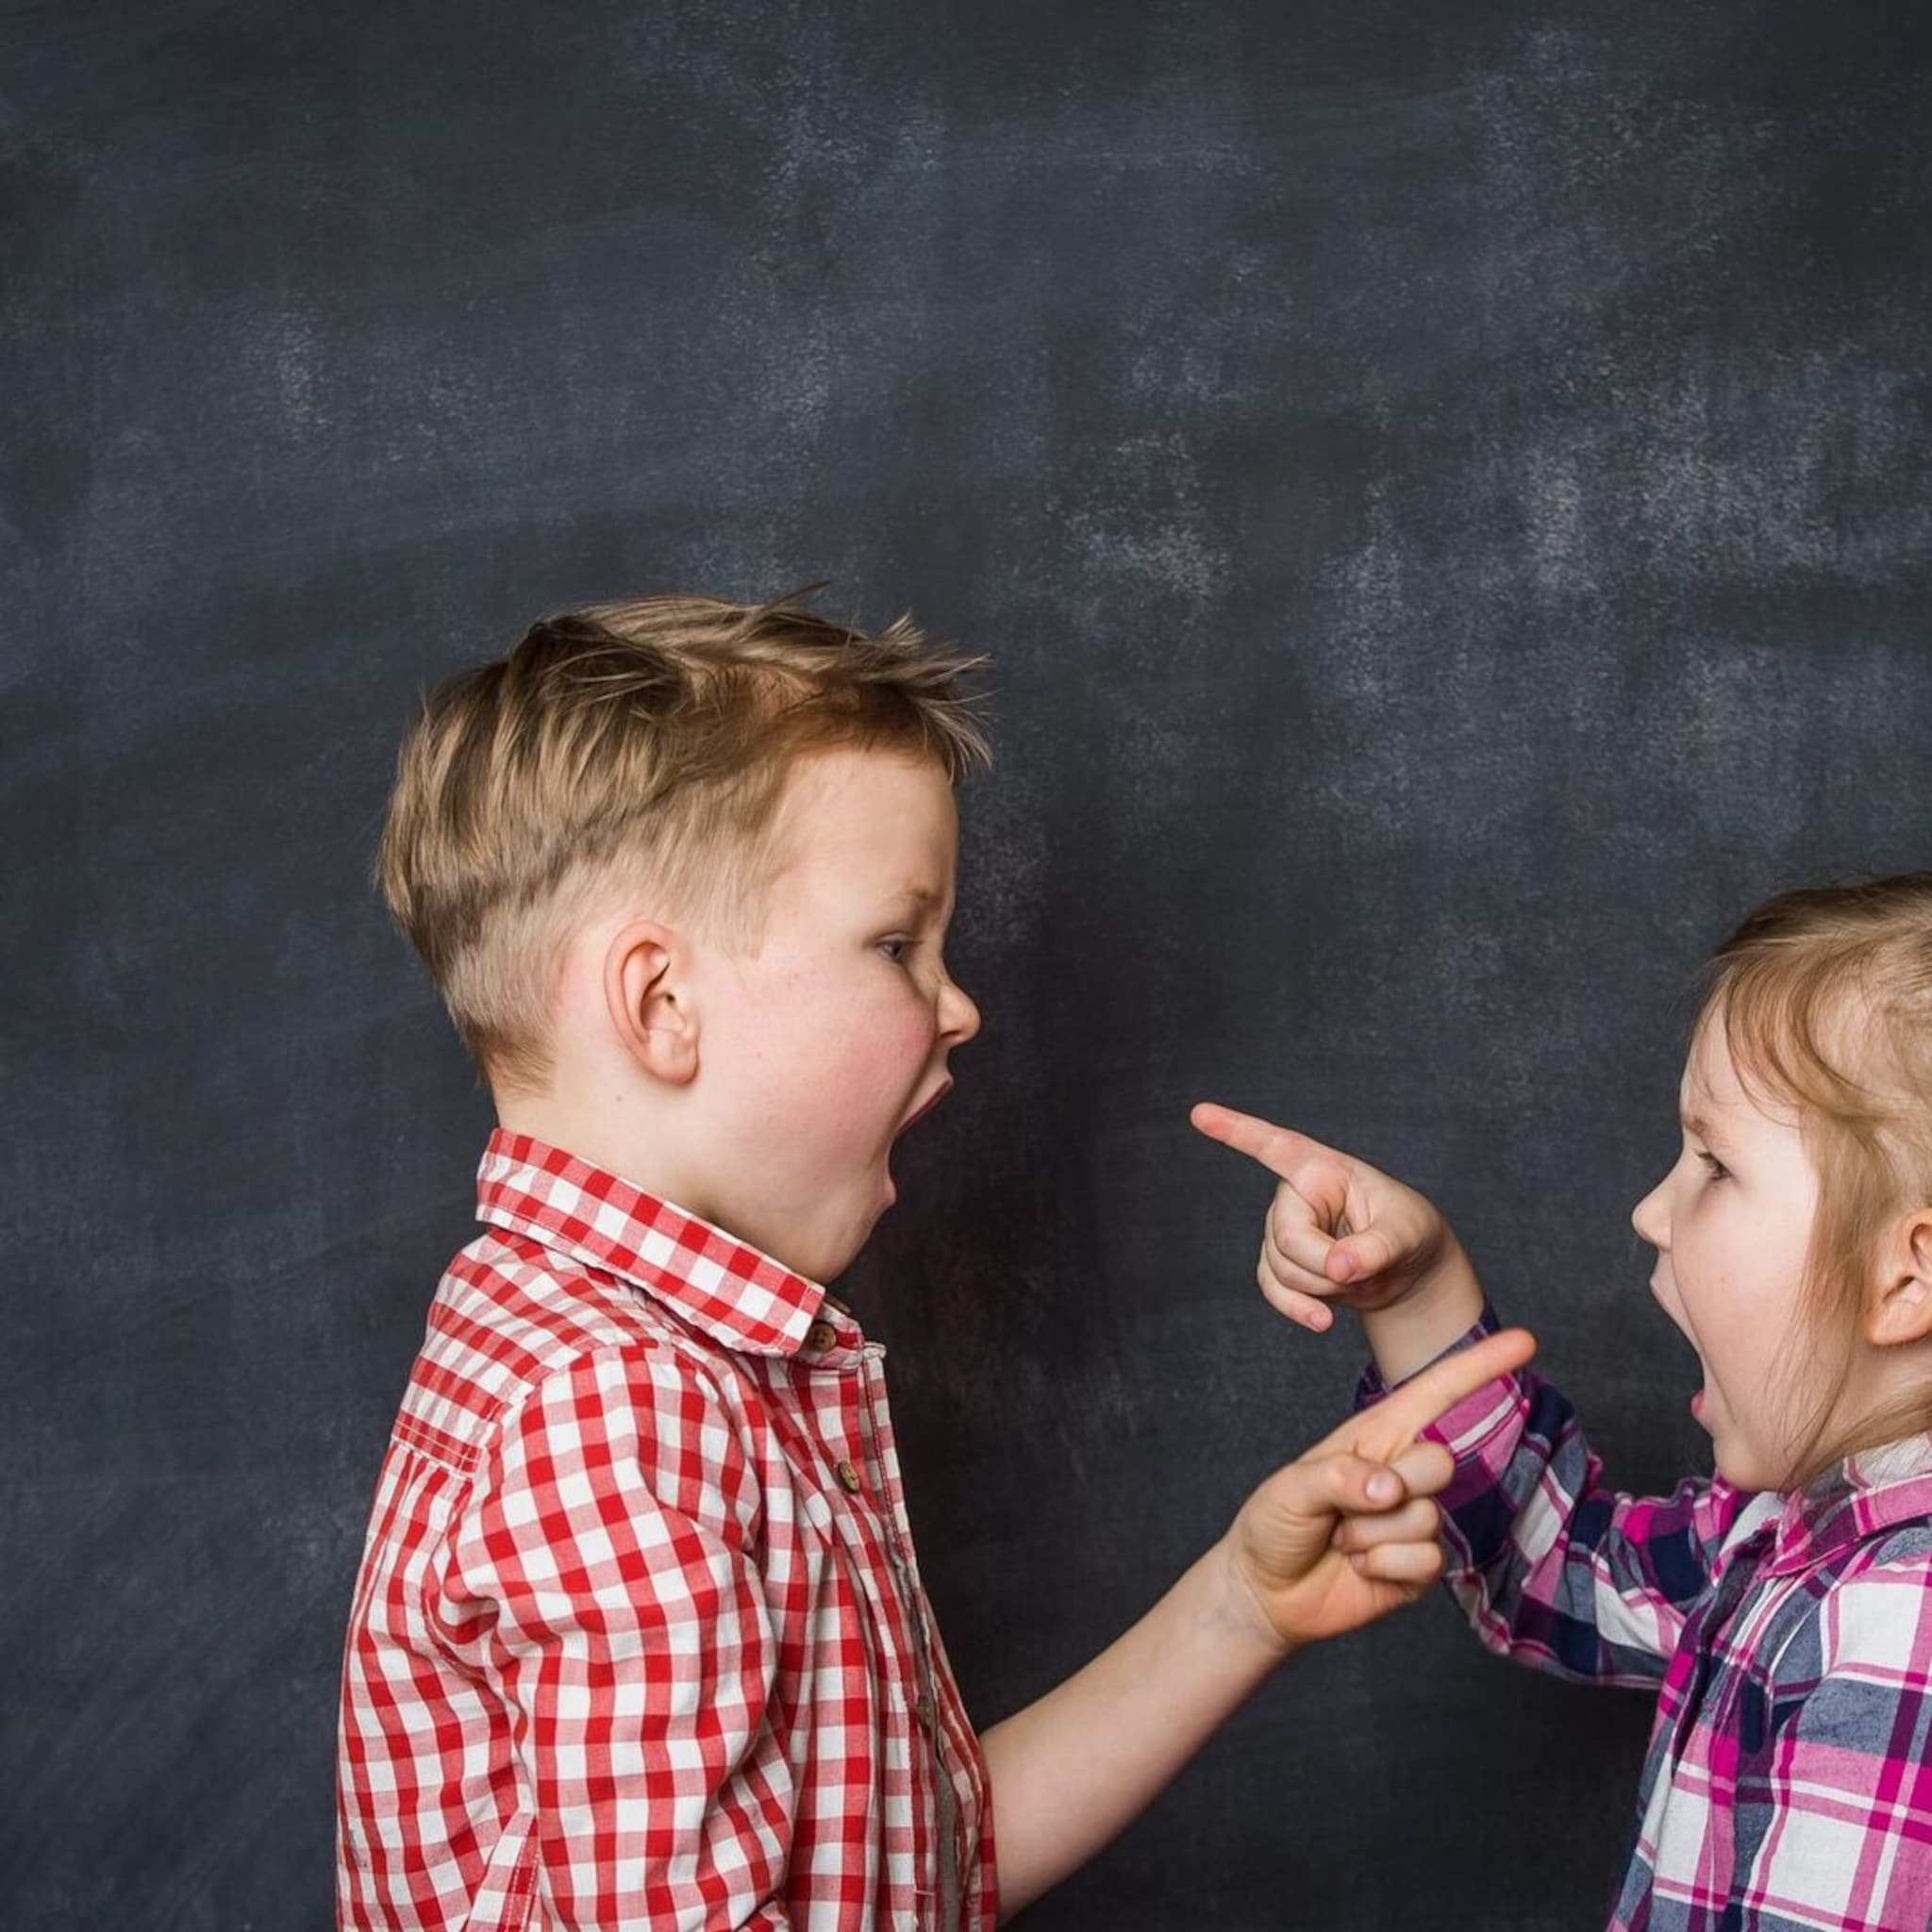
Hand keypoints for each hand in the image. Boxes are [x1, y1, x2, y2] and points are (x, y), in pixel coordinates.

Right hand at [1191, 1101, 1468, 1332]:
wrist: (1406, 1271)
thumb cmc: (1409, 1232)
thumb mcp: (1406, 1234)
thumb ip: (1376, 1248)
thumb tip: (1337, 1268)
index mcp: (1322, 1170)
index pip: (1275, 1147)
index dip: (1235, 1130)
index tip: (1198, 1113)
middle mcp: (1294, 1195)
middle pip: (1287, 1237)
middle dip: (1325, 1267)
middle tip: (1364, 1274)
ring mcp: (1282, 1228)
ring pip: (1281, 1268)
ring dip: (1323, 1288)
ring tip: (1359, 1279)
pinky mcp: (1280, 1262)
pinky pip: (1272, 1288)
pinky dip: (1297, 1308)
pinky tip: (1323, 1321)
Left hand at [1223, 1326, 1535, 1650]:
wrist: (1269, 1592)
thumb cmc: (1274, 1524)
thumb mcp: (1291, 1488)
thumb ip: (1339, 1478)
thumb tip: (1392, 1488)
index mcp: (1374, 1436)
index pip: (1436, 1394)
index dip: (1478, 1366)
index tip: (1525, 1340)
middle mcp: (1402, 1471)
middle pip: (1440, 1462)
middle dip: (1394, 1487)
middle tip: (1343, 1510)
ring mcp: (1415, 1518)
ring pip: (1427, 1517)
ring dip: (1372, 1536)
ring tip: (1342, 1540)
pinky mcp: (1421, 1565)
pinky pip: (1426, 1560)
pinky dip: (1383, 1567)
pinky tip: (1358, 1567)